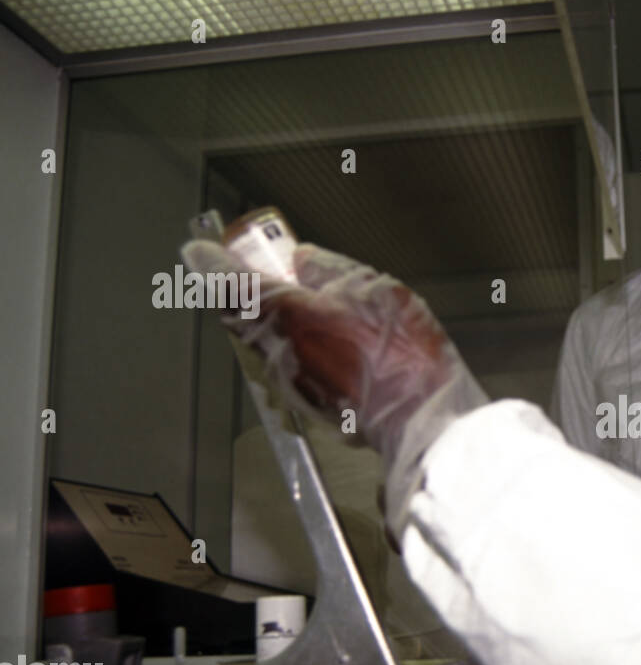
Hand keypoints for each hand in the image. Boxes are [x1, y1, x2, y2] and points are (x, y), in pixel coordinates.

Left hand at [180, 240, 484, 464]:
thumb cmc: (397, 351)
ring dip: (270, 318)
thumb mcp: (370, 287)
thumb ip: (328, 268)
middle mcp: (275, 349)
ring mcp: (288, 379)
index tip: (198, 250)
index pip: (227, 282)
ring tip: (298, 302)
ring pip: (263, 339)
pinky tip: (325, 339)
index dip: (209, 262)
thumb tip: (304, 259)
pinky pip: (287, 362)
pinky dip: (294, 344)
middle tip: (251, 268)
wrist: (417, 414)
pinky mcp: (306, 400)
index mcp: (284, 312)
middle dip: (240, 290)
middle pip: (239, 314)